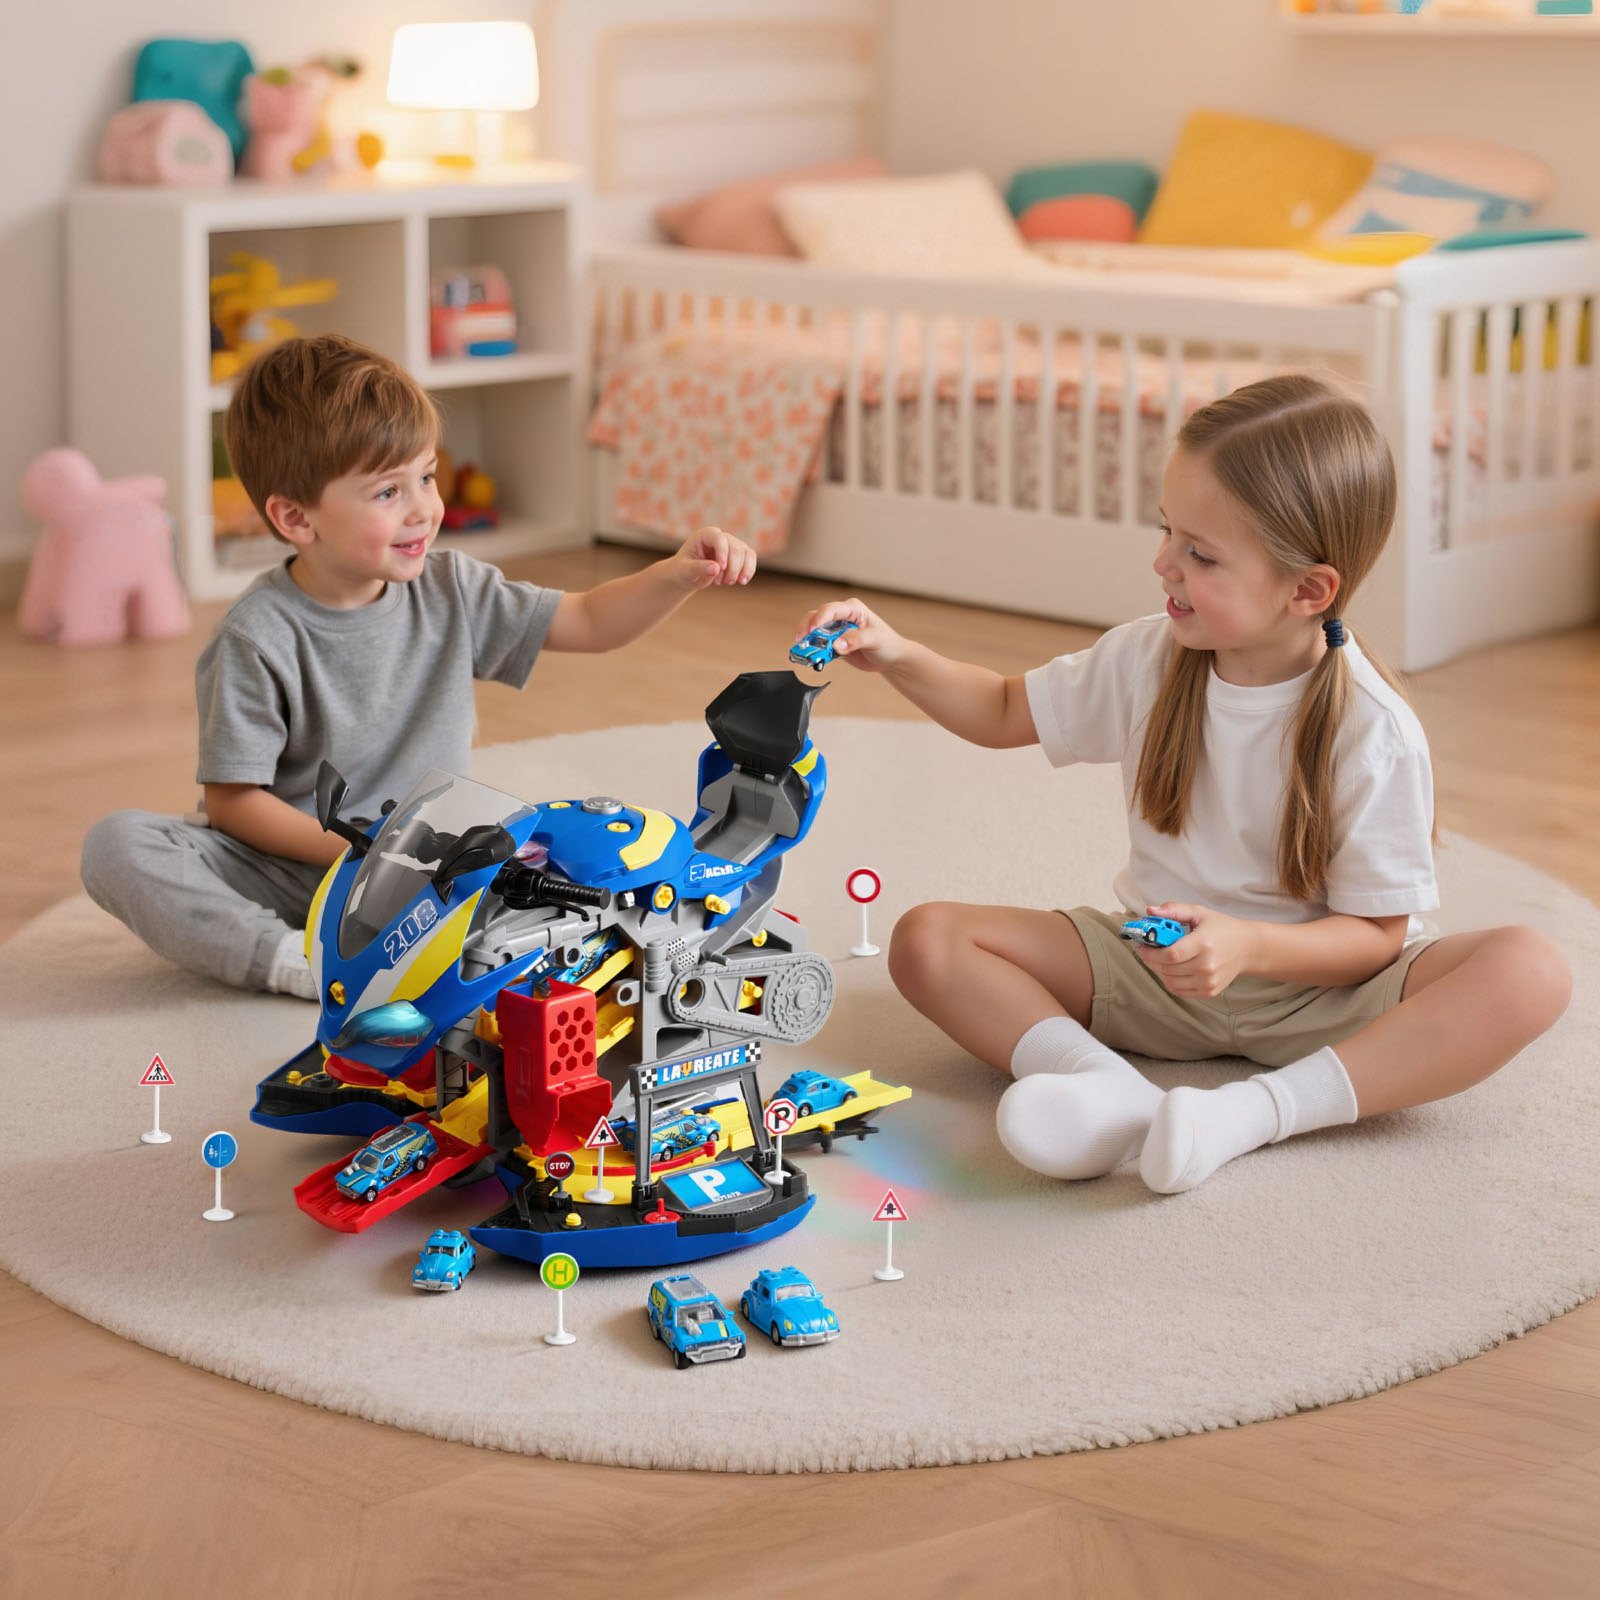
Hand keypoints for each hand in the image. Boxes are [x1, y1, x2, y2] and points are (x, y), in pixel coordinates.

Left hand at [666, 526, 756, 591]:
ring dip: (742, 570)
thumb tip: (715, 568)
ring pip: (746, 553)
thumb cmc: (683, 570)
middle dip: (732, 568)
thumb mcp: (686, 571)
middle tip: (723, 583)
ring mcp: (731, 544)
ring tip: (729, 583)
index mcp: (704, 535)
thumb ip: (698, 568)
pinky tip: (741, 581)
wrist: (688, 576)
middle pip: (735, 547)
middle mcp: (720, 537)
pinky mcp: (739, 554)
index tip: (721, 568)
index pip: (719, 538)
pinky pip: (750, 558)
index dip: (723, 552)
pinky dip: (748, 571)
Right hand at [793, 597, 909, 673]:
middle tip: (802, 643)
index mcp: (853, 609)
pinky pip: (819, 646)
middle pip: (816, 618)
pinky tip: (812, 658)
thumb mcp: (875, 639)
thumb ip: (855, 640)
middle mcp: (842, 617)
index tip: (812, 631)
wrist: (892, 658)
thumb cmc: (888, 644)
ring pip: (814, 631)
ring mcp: (837, 630)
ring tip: (804, 652)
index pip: (831, 609)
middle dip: (807, 630)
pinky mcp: (834, 644)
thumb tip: (836, 644)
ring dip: (807, 642)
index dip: (819, 619)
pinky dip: (813, 652)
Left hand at [1133, 902, 1256, 999]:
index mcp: (1203, 944)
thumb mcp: (1199, 913)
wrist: (1247, 948)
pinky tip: (1171, 969)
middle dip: (1151, 960)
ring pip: (1170, 982)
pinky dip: (1169, 981)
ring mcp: (1209, 981)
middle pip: (1167, 969)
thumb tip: (1150, 911)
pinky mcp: (1209, 992)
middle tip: (1147, 951)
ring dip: (1159, 971)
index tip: (1142, 946)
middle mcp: (1207, 966)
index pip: (1170, 954)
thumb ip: (1174, 911)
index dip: (1151, 952)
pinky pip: (1179, 991)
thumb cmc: (1222, 928)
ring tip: (1159, 959)